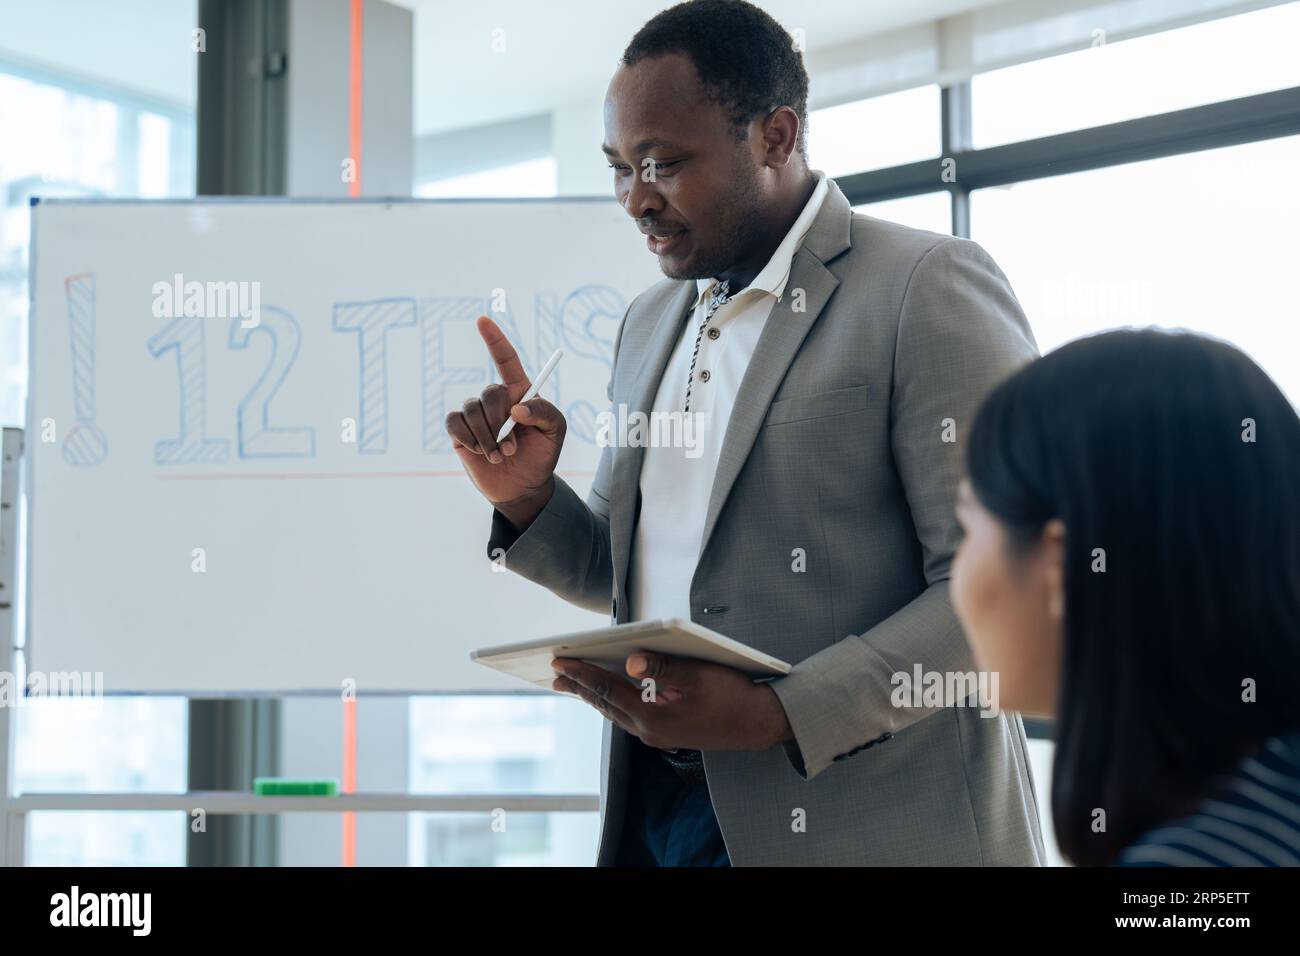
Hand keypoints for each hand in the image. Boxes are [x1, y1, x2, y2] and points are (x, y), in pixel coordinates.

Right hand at [444, 316, 565, 529]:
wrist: (522, 487)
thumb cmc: (542, 456)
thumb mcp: (556, 432)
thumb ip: (544, 413)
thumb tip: (516, 408)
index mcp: (520, 392)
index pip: (506, 359)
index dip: (494, 339)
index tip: (482, 320)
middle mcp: (496, 399)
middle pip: (490, 392)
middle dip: (500, 421)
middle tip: (512, 447)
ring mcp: (476, 414)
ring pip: (471, 409)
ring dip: (487, 437)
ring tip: (500, 456)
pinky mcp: (460, 431)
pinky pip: (455, 422)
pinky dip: (470, 438)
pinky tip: (482, 453)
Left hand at [551, 652, 793, 751]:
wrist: (761, 724)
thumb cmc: (734, 696)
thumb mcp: (700, 675)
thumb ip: (663, 668)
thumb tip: (630, 661)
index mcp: (654, 717)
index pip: (608, 690)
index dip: (582, 673)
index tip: (559, 661)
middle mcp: (650, 731)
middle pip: (606, 705)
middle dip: (580, 687)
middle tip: (555, 673)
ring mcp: (658, 736)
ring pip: (616, 713)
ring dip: (594, 696)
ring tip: (574, 683)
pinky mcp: (667, 733)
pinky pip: (629, 716)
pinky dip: (614, 701)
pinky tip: (611, 693)